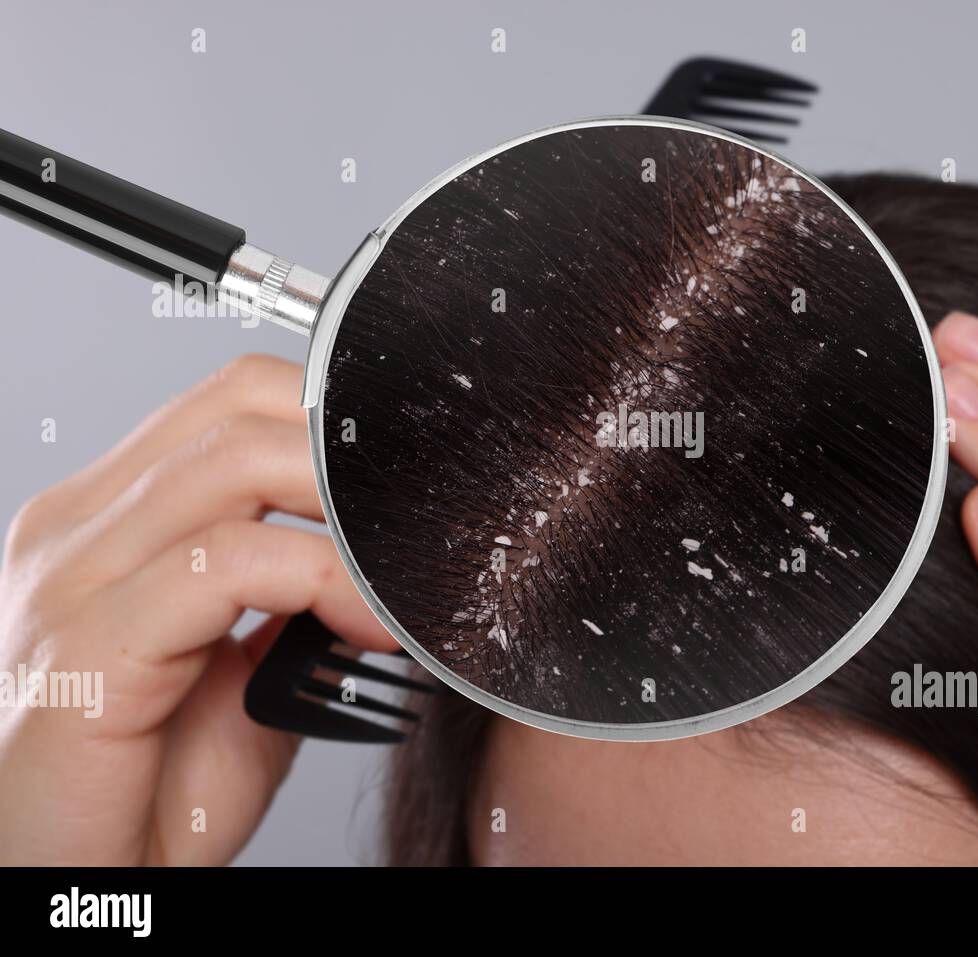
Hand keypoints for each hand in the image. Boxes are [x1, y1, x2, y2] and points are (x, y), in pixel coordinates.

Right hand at [0, 354, 393, 864]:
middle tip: (423, 514)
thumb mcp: (242, 672)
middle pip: (235, 409)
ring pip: (234, 465)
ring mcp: (69, 581)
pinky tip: (367, 621)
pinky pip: (226, 564)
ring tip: (407, 572)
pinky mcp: (86, 647)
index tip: (409, 479)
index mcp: (109, 524)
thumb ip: (292, 601)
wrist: (80, 885)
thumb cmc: (150, 788)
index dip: (330, 419)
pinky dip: (321, 576)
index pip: (229, 403)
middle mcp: (77, 532)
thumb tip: (375, 560)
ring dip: (350, 511)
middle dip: (350, 452)